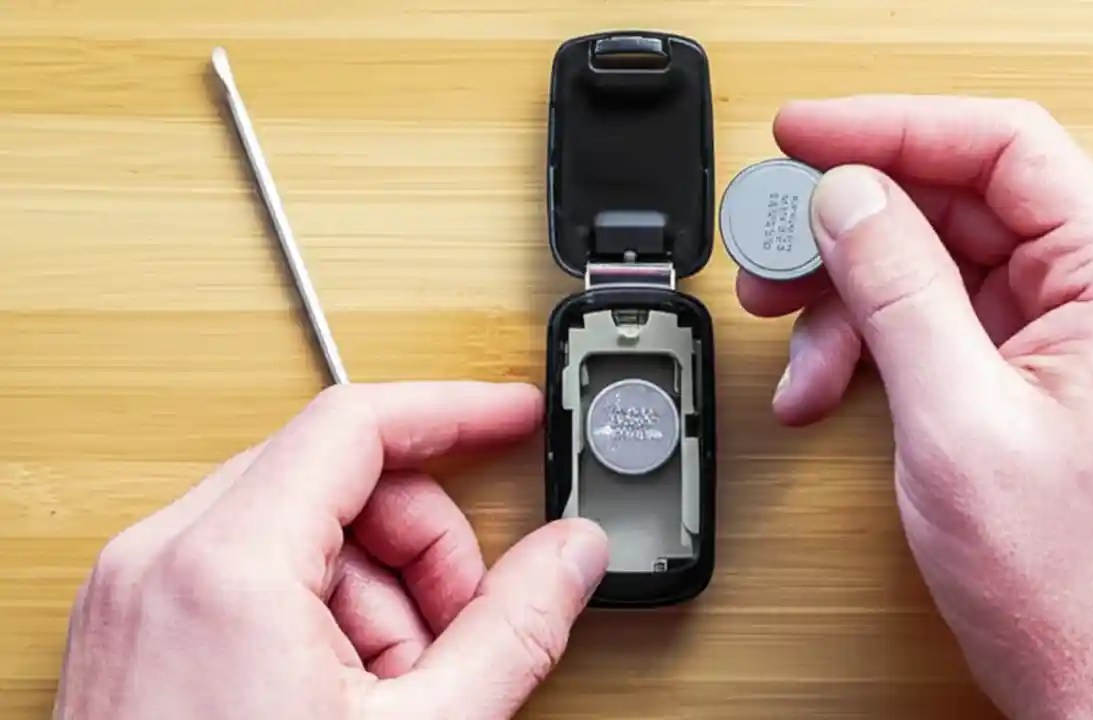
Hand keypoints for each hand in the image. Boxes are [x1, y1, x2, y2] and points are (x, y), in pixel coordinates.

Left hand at [54, 382, 607, 719]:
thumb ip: (513, 629)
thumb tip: (571, 556)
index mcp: (225, 568)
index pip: (358, 426)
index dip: (455, 414)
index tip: (512, 420)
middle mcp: (162, 563)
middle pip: (334, 480)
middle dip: (420, 545)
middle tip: (459, 622)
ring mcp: (139, 597)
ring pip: (297, 530)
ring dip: (374, 595)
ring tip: (397, 689)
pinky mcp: (136, 632)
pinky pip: (252, 577)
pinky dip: (319, 619)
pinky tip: (345, 697)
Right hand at [740, 96, 1092, 718]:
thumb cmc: (1069, 588)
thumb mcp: (958, 424)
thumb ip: (899, 292)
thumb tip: (849, 199)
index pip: (1003, 151)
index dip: (893, 129)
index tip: (805, 137)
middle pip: (961, 209)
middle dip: (853, 229)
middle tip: (772, 249)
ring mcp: (1069, 346)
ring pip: (939, 271)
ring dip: (852, 300)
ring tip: (791, 339)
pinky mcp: (1033, 386)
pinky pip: (941, 331)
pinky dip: (875, 350)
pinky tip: (827, 387)